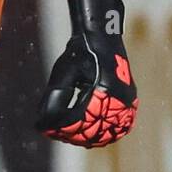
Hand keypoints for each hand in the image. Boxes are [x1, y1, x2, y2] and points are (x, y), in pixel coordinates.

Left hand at [36, 0, 137, 146]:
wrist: (101, 36)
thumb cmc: (80, 51)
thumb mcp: (63, 73)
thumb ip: (55, 98)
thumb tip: (43, 121)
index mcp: (104, 91)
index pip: (78, 121)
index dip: (59, 128)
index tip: (45, 129)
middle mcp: (120, 99)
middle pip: (92, 130)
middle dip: (71, 134)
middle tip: (52, 132)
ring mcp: (127, 101)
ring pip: (106, 131)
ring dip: (85, 135)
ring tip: (64, 133)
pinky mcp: (128, 100)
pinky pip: (115, 124)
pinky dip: (99, 130)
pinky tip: (83, 130)